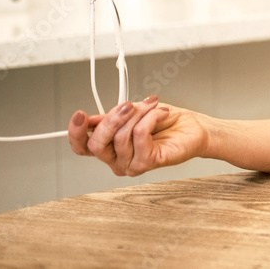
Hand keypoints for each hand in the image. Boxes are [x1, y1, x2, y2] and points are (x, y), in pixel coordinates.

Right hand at [68, 96, 208, 176]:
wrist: (194, 127)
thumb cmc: (165, 121)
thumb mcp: (133, 112)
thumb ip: (111, 117)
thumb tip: (91, 119)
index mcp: (109, 148)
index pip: (82, 147)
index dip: (75, 133)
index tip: (80, 114)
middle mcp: (117, 160)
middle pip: (96, 144)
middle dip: (111, 119)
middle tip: (129, 105)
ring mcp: (131, 164)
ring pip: (120, 136)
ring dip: (138, 113)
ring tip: (153, 106)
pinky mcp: (148, 162)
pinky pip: (139, 135)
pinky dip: (150, 117)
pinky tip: (160, 113)